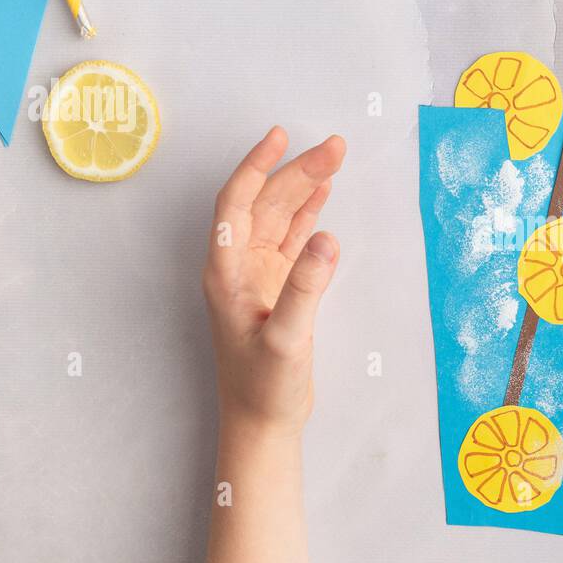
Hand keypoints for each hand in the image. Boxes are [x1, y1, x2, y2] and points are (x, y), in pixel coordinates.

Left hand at [202, 126, 345, 440]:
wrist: (262, 425)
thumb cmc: (264, 388)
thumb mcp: (286, 339)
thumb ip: (306, 288)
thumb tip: (328, 238)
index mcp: (226, 273)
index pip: (236, 204)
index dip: (255, 167)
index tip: (279, 137)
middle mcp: (238, 268)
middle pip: (264, 204)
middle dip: (297, 172)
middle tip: (336, 147)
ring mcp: (258, 278)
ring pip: (280, 218)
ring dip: (305, 189)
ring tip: (335, 159)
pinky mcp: (278, 291)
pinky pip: (292, 241)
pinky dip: (308, 217)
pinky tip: (324, 199)